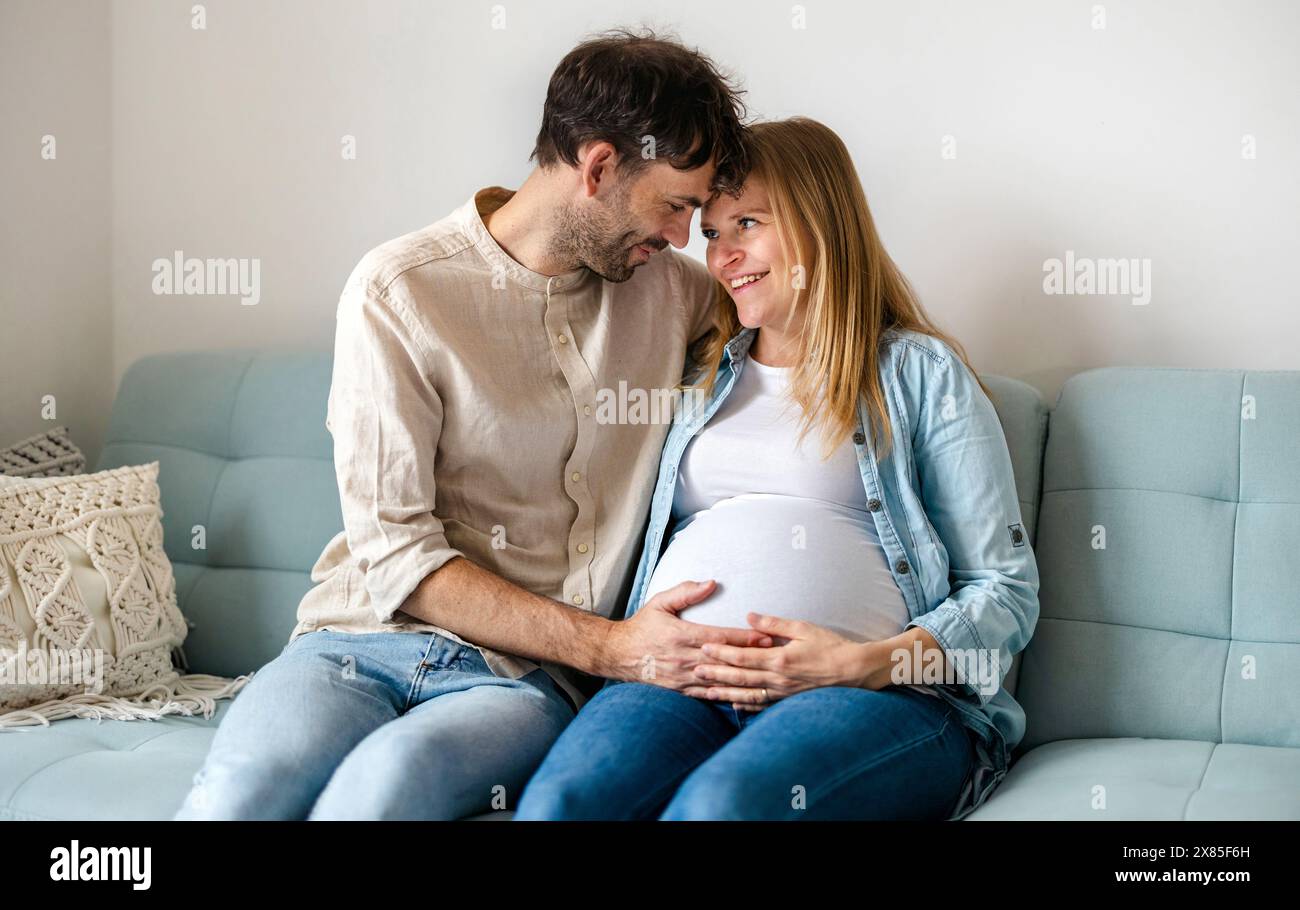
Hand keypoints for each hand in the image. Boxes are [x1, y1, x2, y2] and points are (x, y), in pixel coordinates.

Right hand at [601, 581, 773, 691]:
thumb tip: (711, 583)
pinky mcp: (680, 690)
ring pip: (719, 679)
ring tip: (766, 675)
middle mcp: (685, 658)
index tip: (766, 635)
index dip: (745, 637)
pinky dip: (726, 695)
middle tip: (775, 654)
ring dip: (743, 677)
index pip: (721, 637)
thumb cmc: (642, 625)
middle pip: (725, 659)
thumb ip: (686, 592)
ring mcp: (682, 677)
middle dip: (752, 657)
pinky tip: (743, 695)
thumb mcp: (660, 603)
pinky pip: (707, 694)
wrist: (618, 654)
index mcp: (682, 636)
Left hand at [692, 613, 888, 711]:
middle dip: (715, 673)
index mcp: (779, 658)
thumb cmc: (831, 646)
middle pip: (739, 676)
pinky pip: (762, 705)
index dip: (721, 652)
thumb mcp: (803, 628)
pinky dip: (745, 705)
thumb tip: (749, 617)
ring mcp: (782, 692)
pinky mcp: (788, 700)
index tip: (703, 647)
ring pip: (747, 694)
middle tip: (694, 670)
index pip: (743, 656)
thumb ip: (774, 624)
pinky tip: (733, 704)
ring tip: (705, 690)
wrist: (855, 671)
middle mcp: (777, 678)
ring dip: (725, 691)